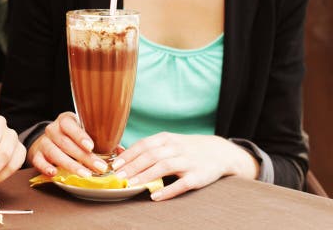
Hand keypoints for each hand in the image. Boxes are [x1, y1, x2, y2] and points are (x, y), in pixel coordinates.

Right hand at [28, 111, 109, 177]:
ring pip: (55, 153)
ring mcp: (43, 142)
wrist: (48, 140)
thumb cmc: (72, 137)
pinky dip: (46, 167)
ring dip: (71, 165)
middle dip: (84, 157)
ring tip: (85, 174)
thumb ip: (100, 140)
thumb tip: (121, 151)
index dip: (79, 135)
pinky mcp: (36, 155)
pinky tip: (55, 173)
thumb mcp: (84, 133)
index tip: (91, 146)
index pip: (69, 125)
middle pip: (66, 143)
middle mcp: (52, 130)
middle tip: (99, 167)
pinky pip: (38, 161)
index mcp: (64, 120)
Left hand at [111, 133, 259, 200]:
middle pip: (151, 156)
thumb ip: (148, 148)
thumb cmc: (186, 148)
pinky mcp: (198, 176)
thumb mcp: (169, 142)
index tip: (115, 164)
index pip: (143, 145)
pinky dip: (168, 190)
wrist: (220, 152)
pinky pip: (182, 184)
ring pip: (164, 167)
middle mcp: (176, 148)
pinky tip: (155, 196)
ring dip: (146, 176)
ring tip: (132, 184)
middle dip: (133, 166)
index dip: (128, 155)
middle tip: (119, 176)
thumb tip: (121, 154)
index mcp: (166, 139)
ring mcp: (188, 162)